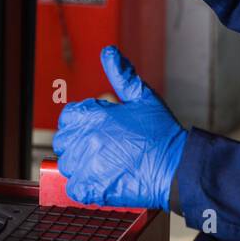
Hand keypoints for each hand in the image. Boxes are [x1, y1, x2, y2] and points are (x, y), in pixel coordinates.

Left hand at [52, 45, 187, 209]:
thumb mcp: (142, 96)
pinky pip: (74, 188)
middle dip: (77, 143)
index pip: (68, 117)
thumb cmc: (162, 132)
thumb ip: (121, 74)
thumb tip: (108, 52)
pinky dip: (84, 187)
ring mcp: (87, 165)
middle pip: (63, 141)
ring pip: (67, 165)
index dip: (80, 123)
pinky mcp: (92, 188)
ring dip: (81, 166)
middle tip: (100, 149)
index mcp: (93, 115)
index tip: (94, 130)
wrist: (176, 167)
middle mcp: (85, 139)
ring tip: (103, 165)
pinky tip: (101, 181)